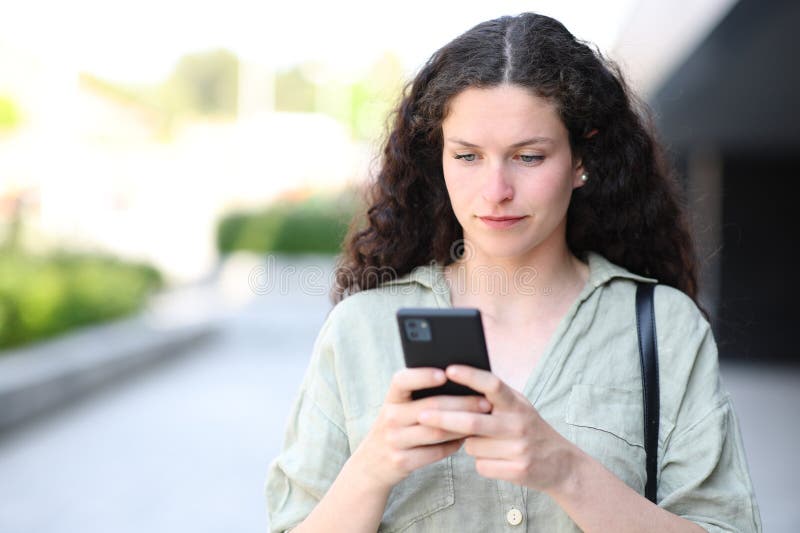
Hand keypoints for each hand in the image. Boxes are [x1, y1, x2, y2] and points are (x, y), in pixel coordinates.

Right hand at [351, 367, 492, 490]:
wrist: (372, 464)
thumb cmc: (397, 428)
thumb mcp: (399, 409)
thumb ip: (419, 397)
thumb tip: (461, 384)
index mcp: (391, 399)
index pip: (402, 380)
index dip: (423, 375)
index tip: (445, 373)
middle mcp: (390, 417)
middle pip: (430, 407)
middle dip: (462, 403)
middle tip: (485, 402)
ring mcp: (394, 440)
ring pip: (437, 432)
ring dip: (463, 426)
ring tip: (482, 420)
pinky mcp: (402, 461)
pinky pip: (435, 452)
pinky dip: (453, 445)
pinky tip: (466, 439)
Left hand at [416, 365, 579, 492]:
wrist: (561, 465)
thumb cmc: (528, 428)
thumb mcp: (518, 406)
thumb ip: (494, 397)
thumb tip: (454, 381)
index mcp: (517, 403)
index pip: (492, 384)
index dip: (470, 376)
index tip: (448, 369)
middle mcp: (520, 423)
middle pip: (472, 420)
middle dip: (443, 418)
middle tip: (420, 414)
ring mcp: (520, 448)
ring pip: (472, 446)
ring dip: (467, 444)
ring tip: (484, 441)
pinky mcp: (517, 471)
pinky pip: (481, 465)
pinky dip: (480, 461)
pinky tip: (495, 458)